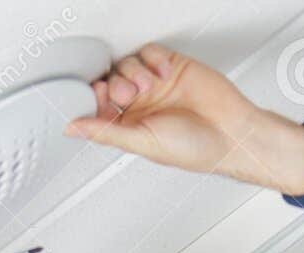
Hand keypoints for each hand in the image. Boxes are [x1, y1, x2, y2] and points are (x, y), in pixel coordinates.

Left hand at [64, 43, 267, 178]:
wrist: (231, 133)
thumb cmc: (194, 148)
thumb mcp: (143, 142)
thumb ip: (105, 132)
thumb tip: (73, 129)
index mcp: (129, 127)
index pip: (99, 107)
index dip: (95, 98)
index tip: (100, 97)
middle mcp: (140, 106)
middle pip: (111, 81)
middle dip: (117, 85)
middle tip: (129, 95)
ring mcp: (155, 85)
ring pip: (127, 63)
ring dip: (135, 71)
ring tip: (151, 85)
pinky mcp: (170, 66)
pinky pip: (150, 52)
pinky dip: (154, 59)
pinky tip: (165, 73)